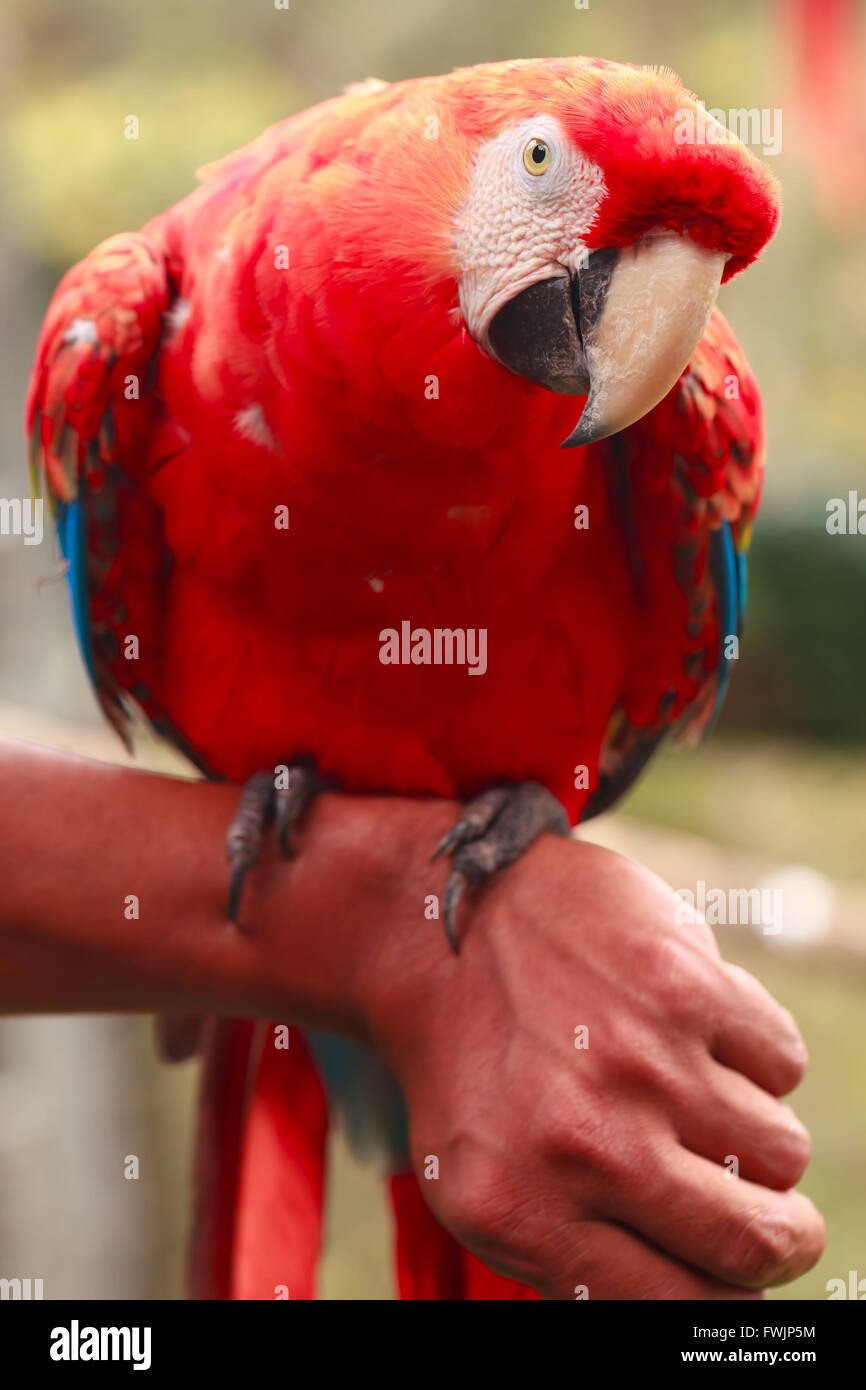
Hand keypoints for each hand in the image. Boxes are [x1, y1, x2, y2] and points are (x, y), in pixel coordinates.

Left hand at [357, 816, 824, 1298]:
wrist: (440, 930)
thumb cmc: (473, 1073)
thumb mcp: (485, 1190)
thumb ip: (578, 1258)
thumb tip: (696, 1299)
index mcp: (523, 1216)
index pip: (684, 1309)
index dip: (731, 1294)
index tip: (741, 1270)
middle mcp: (583, 1146)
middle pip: (754, 1239)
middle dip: (782, 1233)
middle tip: (770, 1208)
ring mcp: (637, 1061)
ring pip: (781, 1148)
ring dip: (755, 1130)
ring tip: (691, 1091)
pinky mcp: (679, 983)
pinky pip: (782, 1060)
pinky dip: (753, 1052)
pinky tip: (693, 1029)